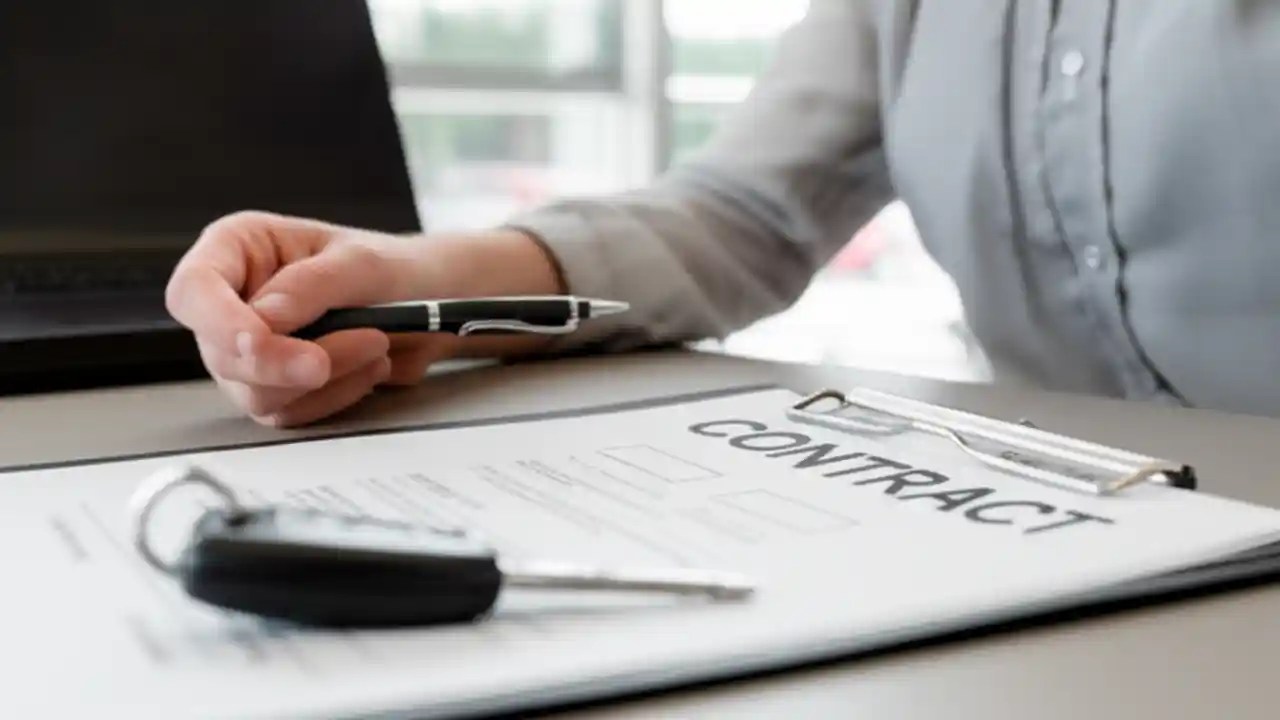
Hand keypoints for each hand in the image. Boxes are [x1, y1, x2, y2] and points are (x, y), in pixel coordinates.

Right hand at [165, 211, 561, 426]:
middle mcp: (233, 301)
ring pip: (256, 393)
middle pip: (222, 354)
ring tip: (378, 344)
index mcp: (237, 249)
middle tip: (364, 343)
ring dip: (328, 378)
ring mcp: (250, 351)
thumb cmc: (393, 268)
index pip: (194, 291)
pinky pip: (290, 413)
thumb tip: (265, 320)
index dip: (219, 323)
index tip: (261, 343)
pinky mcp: (276, 388)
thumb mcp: (362, 262)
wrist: (431, 303)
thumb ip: (311, 287)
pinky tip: (370, 367)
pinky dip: (336, 396)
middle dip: (290, 362)